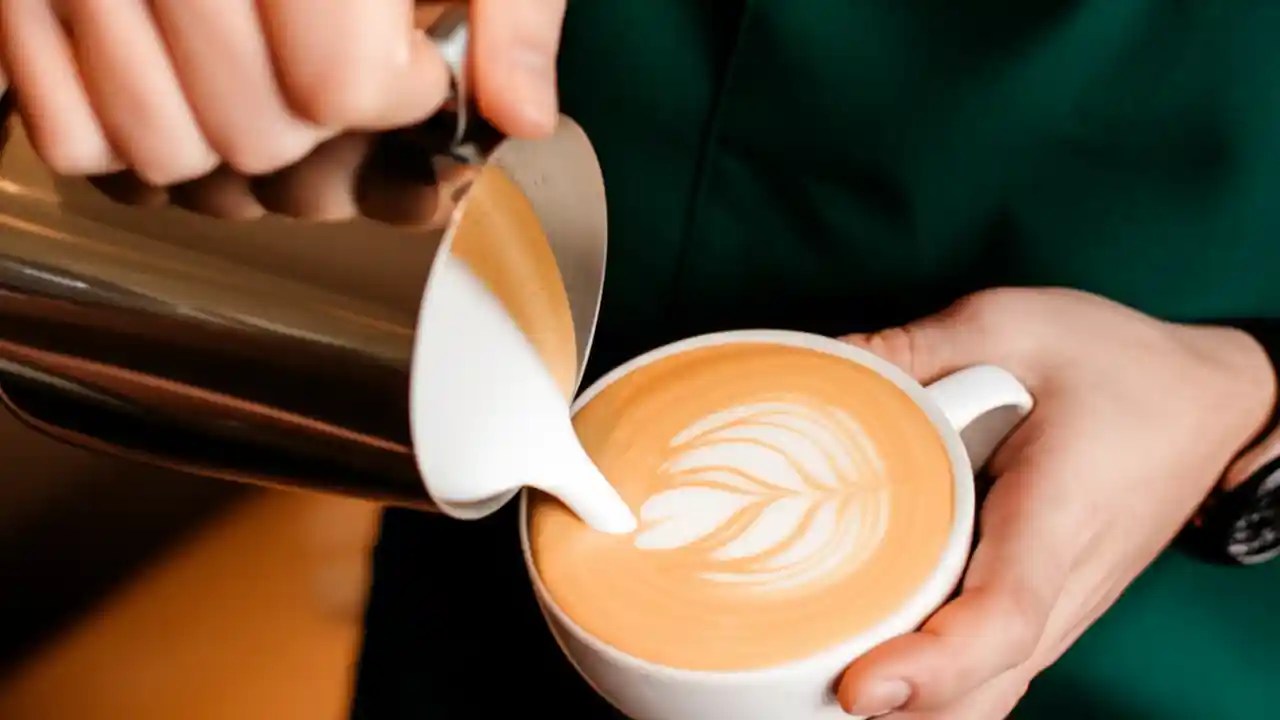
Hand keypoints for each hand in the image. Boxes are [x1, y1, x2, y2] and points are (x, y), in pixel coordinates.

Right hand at [0, 0, 564, 184]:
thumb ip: (508, 7)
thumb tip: (521, 115)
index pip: (339, 85)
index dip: (395, 94)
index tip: (410, 65)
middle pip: (263, 136)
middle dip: (324, 128)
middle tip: (337, 73)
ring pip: (169, 153)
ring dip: (234, 144)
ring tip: (261, 76)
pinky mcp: (18, 3)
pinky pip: (74, 140)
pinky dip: (130, 134)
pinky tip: (180, 83)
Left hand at [835, 287, 1275, 717]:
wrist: (1209, 406)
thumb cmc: (1117, 365)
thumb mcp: (1014, 323)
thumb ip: (916, 349)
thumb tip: (821, 370)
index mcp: (1055, 515)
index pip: (1004, 617)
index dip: (933, 664)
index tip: (861, 683)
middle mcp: (1062, 587)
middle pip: (980, 692)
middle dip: (899, 706)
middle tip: (806, 670)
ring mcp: (1059, 615)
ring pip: (984, 702)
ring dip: (912, 708)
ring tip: (822, 670)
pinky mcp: (1047, 617)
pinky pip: (990, 682)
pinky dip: (935, 694)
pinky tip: (872, 660)